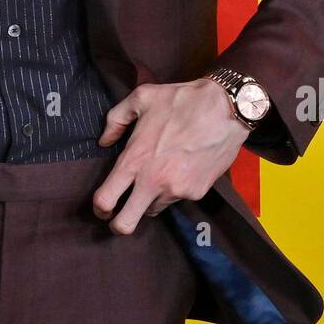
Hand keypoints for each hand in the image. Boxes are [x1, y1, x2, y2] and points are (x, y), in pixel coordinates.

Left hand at [91, 78, 249, 234]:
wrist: (225, 109)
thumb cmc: (181, 100)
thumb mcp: (141, 98)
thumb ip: (116, 119)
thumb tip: (104, 141)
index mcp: (135, 159)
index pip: (105, 199)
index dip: (98, 208)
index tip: (101, 207)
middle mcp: (153, 181)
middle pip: (125, 224)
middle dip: (117, 225)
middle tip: (118, 216)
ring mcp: (176, 190)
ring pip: (151, 210)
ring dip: (148, 201)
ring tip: (156, 178)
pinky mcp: (196, 193)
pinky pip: (175, 199)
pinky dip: (172, 191)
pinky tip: (178, 170)